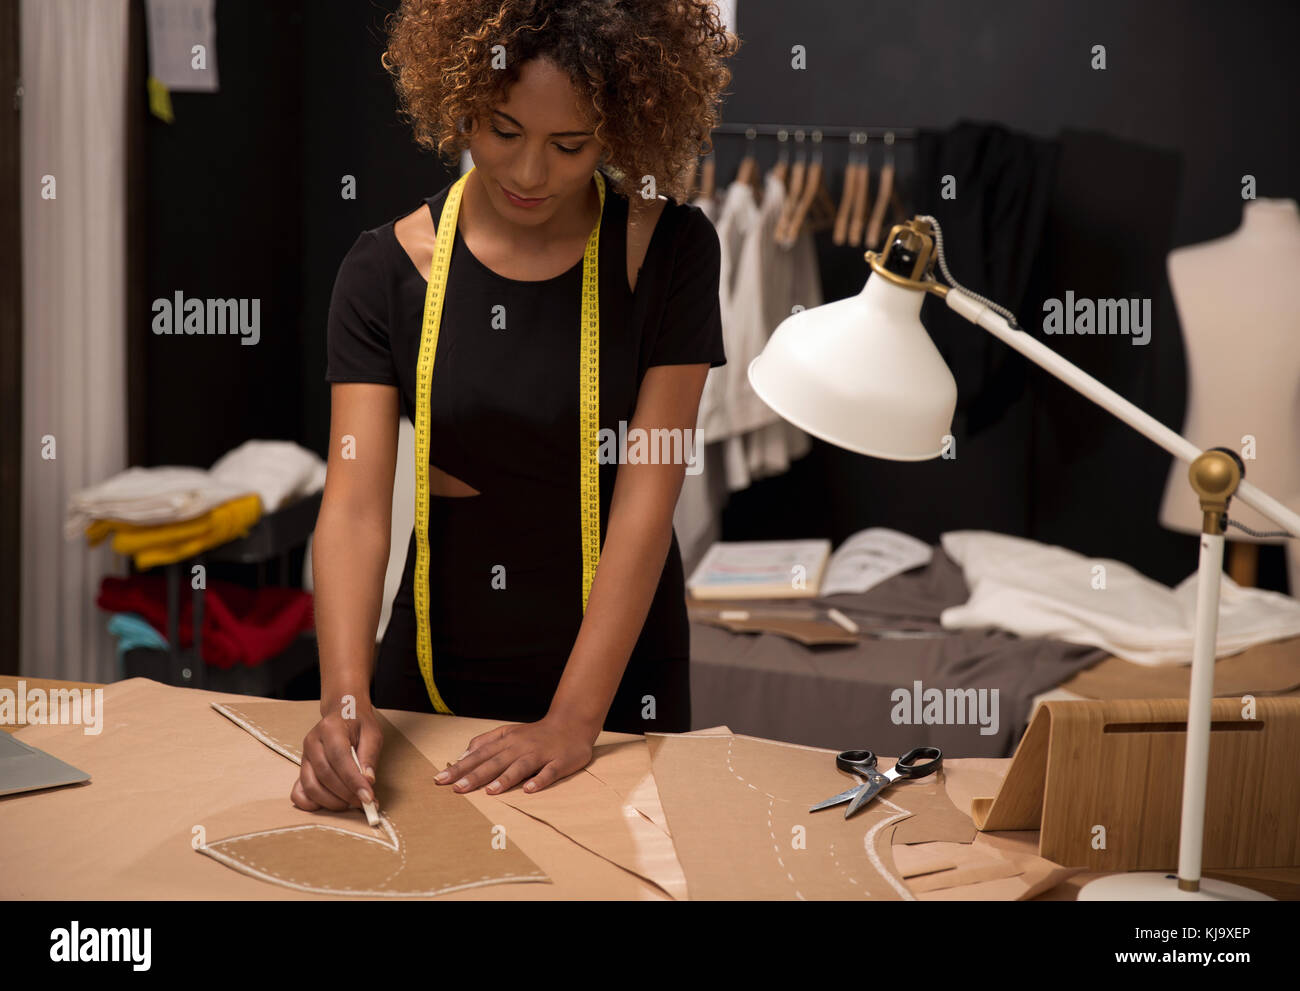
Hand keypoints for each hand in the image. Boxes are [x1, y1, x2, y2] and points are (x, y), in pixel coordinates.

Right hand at [291, 698, 383, 812]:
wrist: (342, 714)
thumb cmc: (358, 724)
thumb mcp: (372, 733)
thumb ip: (370, 756)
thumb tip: (368, 781)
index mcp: (330, 728)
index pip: (339, 758)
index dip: (353, 780)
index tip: (368, 797)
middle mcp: (312, 742)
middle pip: (325, 774)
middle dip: (346, 794)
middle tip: (364, 802)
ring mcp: (304, 756)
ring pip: (311, 786)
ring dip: (332, 801)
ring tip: (351, 803)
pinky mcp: (302, 768)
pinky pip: (299, 791)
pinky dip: (312, 804)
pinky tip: (329, 805)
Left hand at [434, 712, 598, 794]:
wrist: (571, 723)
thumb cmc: (535, 734)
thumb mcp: (507, 733)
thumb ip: (485, 742)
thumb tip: (462, 755)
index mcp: (506, 741)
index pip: (479, 755)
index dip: (460, 768)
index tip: (439, 780)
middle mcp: (520, 747)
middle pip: (495, 762)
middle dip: (475, 775)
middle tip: (456, 788)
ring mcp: (540, 754)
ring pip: (520, 766)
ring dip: (505, 778)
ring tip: (490, 791)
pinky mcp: (559, 762)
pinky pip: (548, 772)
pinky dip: (539, 780)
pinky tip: (529, 790)